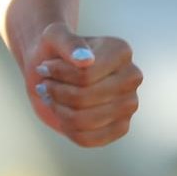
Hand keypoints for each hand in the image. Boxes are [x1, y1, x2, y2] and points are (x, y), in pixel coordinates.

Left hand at [24, 23, 141, 147]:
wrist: (53, 69)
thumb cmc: (54, 49)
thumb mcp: (53, 36)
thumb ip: (68, 42)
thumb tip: (86, 60)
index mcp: (121, 51)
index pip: (85, 75)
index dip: (58, 75)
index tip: (44, 67)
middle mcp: (132, 77)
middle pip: (85, 98)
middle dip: (57, 93)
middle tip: (45, 84)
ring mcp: (130, 104)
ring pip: (86, 120)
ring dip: (59, 110)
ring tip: (51, 96)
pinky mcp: (121, 127)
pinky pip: (89, 139)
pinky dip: (67, 128)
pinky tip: (62, 112)